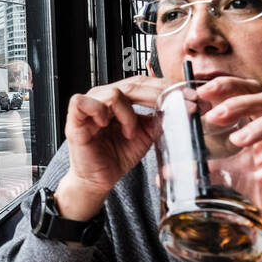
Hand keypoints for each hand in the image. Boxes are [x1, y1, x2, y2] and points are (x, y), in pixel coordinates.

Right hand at [60, 75, 166, 214]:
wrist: (99, 179)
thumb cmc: (116, 156)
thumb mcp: (147, 135)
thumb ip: (159, 119)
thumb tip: (180, 106)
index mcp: (121, 99)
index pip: (144, 83)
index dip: (165, 88)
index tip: (187, 97)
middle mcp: (105, 97)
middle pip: (133, 83)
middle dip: (158, 95)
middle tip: (175, 107)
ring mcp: (89, 106)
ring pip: (114, 93)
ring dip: (128, 115)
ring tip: (129, 133)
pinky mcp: (75, 118)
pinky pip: (83, 102)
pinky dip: (98, 111)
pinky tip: (105, 123)